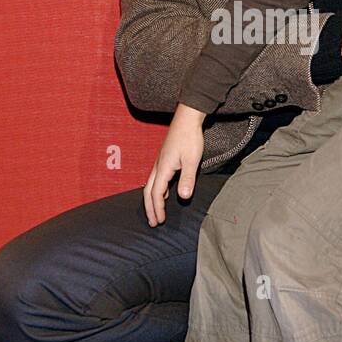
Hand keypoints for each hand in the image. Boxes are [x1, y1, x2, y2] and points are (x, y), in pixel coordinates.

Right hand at [143, 104, 205, 225]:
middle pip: (148, 192)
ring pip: (150, 185)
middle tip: (153, 222)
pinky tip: (164, 193)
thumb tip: (183, 197)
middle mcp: (158, 166)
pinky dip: (157, 190)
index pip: (156, 193)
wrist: (187, 119)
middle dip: (150, 208)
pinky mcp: (164, 159)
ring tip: (155, 212)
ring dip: (152, 200)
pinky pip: (156, 179)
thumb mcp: (192, 160)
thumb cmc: (190, 138)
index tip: (161, 221)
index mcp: (163, 168)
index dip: (158, 208)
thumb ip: (187, 179)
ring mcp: (160, 163)